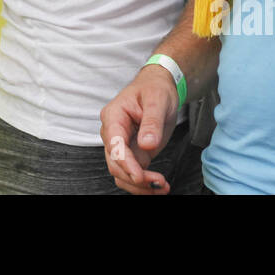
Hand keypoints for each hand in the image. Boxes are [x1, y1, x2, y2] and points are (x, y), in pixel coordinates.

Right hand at [99, 64, 179, 193]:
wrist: (158, 87)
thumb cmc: (155, 89)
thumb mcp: (157, 100)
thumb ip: (152, 122)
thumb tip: (147, 145)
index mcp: (113, 116)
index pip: (114, 145)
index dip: (125, 163)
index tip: (140, 176)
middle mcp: (112, 132)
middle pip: (114, 163)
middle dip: (134, 178)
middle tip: (159, 183)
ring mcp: (121, 145)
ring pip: (121, 173)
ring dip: (139, 186)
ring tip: (162, 188)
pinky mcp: (132, 153)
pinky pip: (131, 174)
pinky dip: (143, 184)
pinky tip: (158, 186)